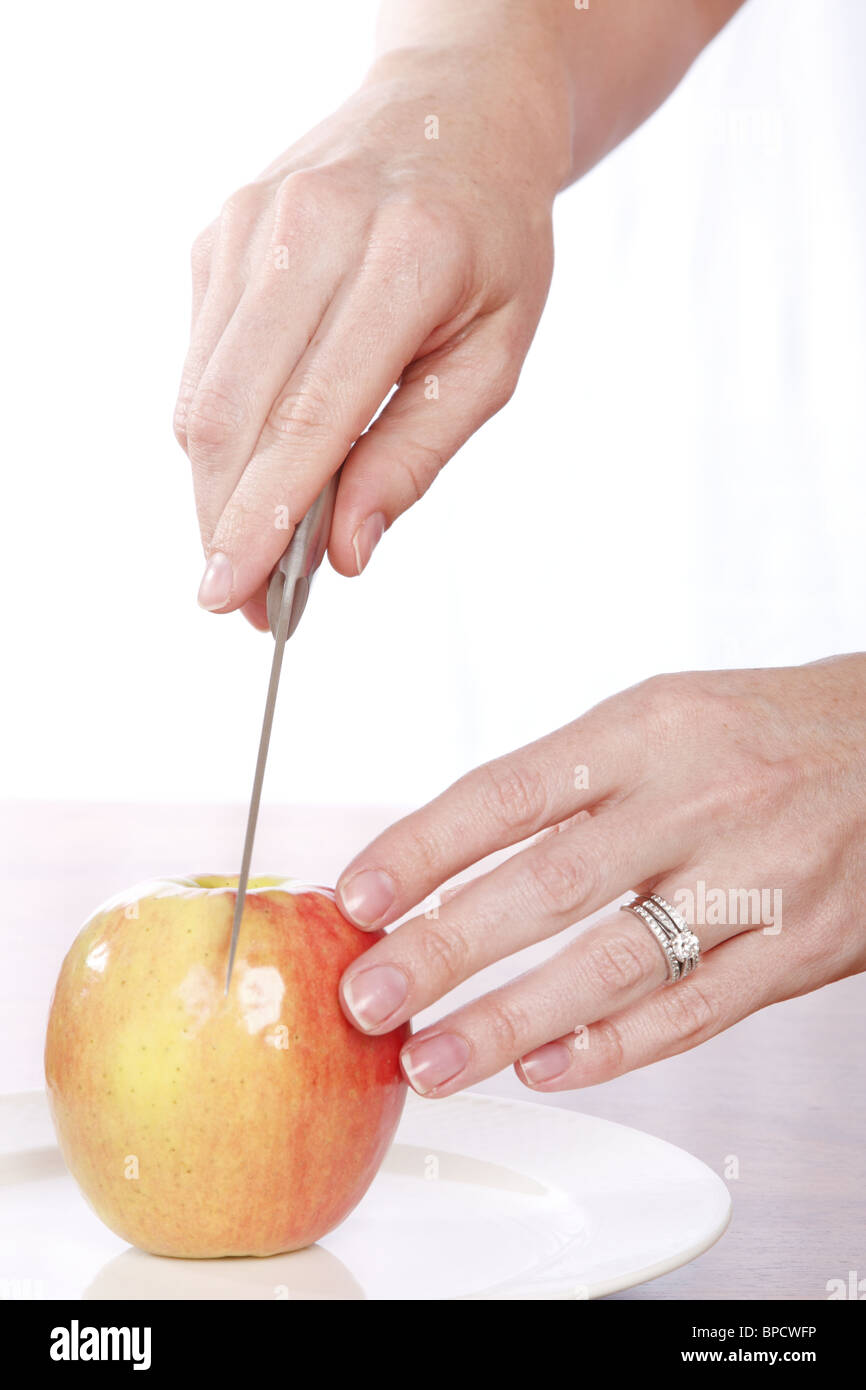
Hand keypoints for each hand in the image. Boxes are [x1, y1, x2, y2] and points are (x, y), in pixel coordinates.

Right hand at [174, 44, 563, 627]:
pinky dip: (221, 430)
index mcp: (404, 260)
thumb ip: (418, 454)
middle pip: (234, 416)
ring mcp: (249, 224)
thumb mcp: (495, 354)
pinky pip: (199, 361)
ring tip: (253, 543)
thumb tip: (348, 552)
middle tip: (241, 600)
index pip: (310, 416)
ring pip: (200, 396)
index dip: (264, 519)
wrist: (454, 108)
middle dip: (225, 523)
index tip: (232, 596)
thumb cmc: (493, 243)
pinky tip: (263, 451)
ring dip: (213, 489)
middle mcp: (310, 229)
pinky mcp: (215, 233)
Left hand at [335, 657, 865, 1095]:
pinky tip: (545, 1067)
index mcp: (651, 730)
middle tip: (370, 996)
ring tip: (434, 1059)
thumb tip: (446, 861)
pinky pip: (691, 1012)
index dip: (425, 847)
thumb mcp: (660, 717)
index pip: (513, 791)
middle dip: (446, 948)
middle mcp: (700, 800)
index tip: (358, 895)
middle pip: (551, 884)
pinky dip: (611, 1047)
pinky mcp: (799, 947)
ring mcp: (756, 878)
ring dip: (510, 1020)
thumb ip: (568, 785)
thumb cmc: (759, 733)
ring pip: (616, 965)